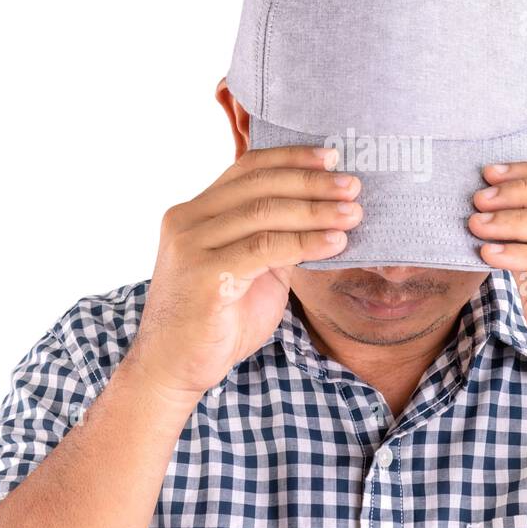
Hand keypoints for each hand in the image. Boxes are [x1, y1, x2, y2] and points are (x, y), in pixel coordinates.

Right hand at [130, 146, 361, 398]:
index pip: (246, 169)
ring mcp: (191, 247)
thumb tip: (322, 216)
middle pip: (259, 186)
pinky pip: (265, 249)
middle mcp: (187, 221)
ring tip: (353, 213)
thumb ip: (272, 241)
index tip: (330, 157)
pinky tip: (335, 243)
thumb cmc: (214, 321)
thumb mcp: (249, 270)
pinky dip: (305, 242)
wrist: (174, 369)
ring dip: (315, 211)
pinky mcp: (206, 276)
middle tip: (352, 186)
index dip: (290, 158)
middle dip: (311, 182)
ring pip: (264, 213)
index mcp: (194, 212)